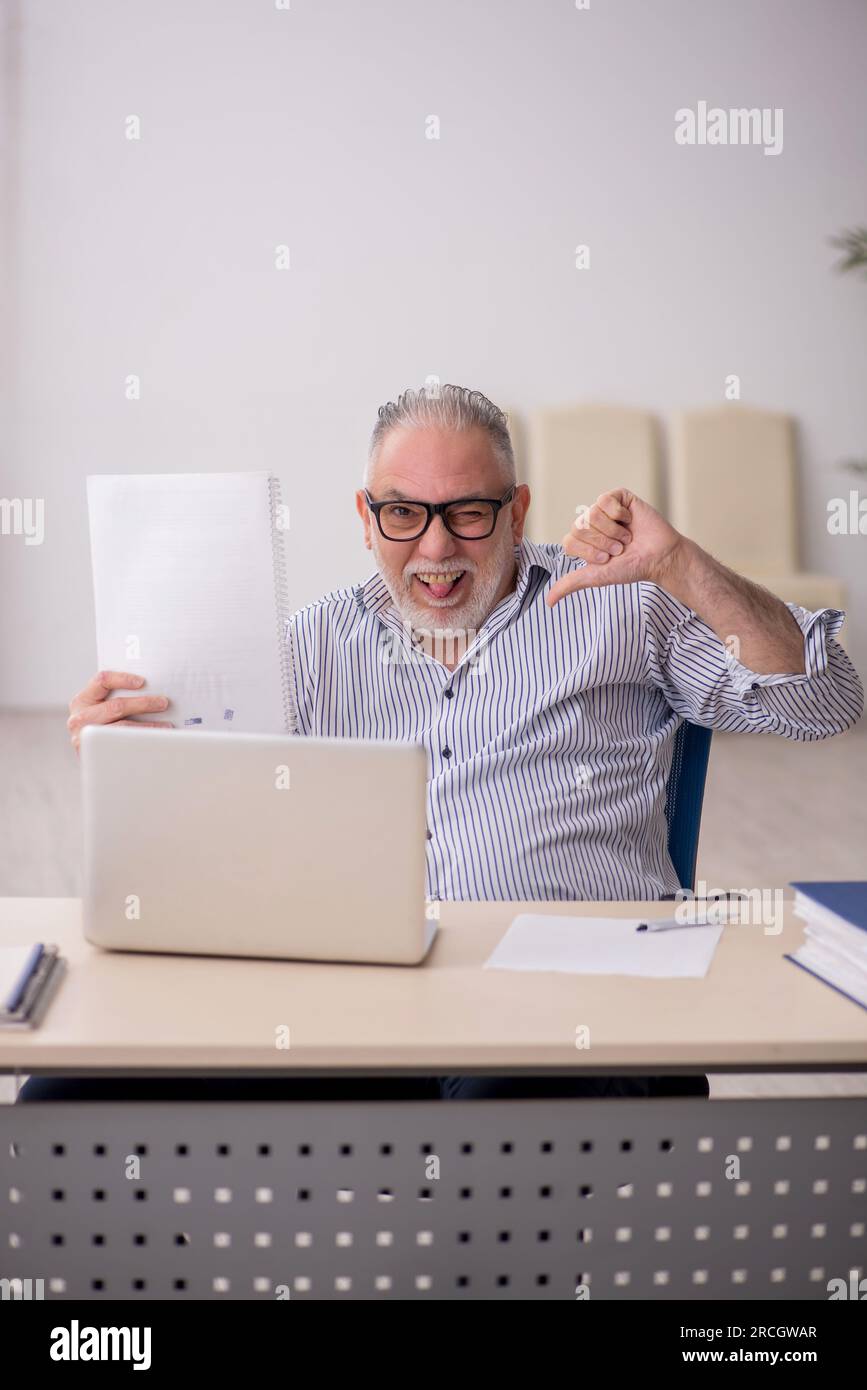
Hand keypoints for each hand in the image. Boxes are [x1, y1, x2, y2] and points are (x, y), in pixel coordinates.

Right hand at [67, 671, 172, 753]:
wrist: (88, 760)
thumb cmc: (100, 729)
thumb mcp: (100, 711)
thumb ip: (114, 699)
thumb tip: (151, 689)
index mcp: (82, 700)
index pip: (101, 680)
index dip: (123, 679)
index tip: (142, 682)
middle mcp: (80, 717)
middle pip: (116, 706)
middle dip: (144, 704)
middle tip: (163, 703)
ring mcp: (85, 736)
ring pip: (122, 727)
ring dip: (148, 725)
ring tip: (166, 726)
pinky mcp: (94, 753)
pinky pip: (123, 745)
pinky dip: (142, 741)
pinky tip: (154, 740)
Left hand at [546, 489, 687, 605]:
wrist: (659, 557)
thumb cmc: (631, 567)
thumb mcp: (597, 577)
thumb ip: (570, 583)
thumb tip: (549, 602)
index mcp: (581, 541)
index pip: (569, 541)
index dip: (589, 552)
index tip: (606, 560)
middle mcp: (590, 523)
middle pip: (579, 527)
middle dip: (601, 543)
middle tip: (619, 549)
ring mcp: (603, 509)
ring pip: (592, 513)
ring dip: (612, 531)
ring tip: (626, 537)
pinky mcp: (618, 497)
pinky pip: (605, 499)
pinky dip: (618, 514)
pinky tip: (629, 521)